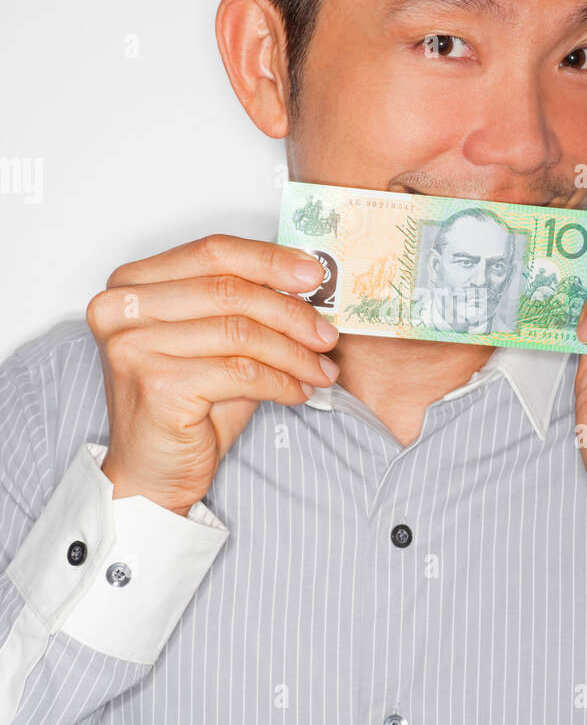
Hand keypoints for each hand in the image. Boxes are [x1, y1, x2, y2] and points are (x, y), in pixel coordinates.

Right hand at [86, 234, 339, 515]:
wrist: (152, 472)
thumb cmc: (185, 405)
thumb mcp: (215, 342)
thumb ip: (244, 305)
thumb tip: (306, 279)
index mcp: (131, 283)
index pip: (212, 252)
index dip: (269, 260)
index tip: (314, 273)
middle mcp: (122, 308)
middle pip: (229, 291)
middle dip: (290, 313)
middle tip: (327, 334)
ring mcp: (134, 346)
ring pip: (241, 333)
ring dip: (293, 353)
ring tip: (320, 369)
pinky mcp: (157, 385)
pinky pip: (242, 372)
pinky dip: (281, 382)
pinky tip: (298, 392)